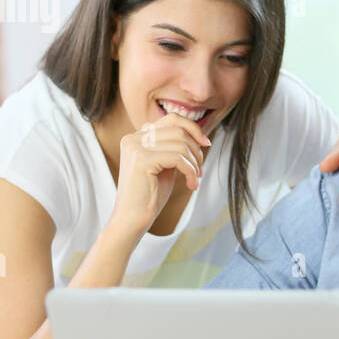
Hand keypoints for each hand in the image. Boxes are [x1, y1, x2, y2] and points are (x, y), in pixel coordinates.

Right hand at [108, 113, 209, 236]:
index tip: (207, 144)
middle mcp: (133, 138)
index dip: (193, 129)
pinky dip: (190, 171)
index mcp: (137, 136)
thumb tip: (197, 134)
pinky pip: (178, 158)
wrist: (132, 219)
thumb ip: (173, 147)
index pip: (172, 119)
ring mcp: (135, 147)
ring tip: (194, 178)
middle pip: (179, 130)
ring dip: (194, 163)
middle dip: (196, 150)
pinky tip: (191, 185)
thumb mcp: (164, 164)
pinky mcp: (141, 160)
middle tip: (199, 170)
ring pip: (181, 144)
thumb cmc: (150, 194)